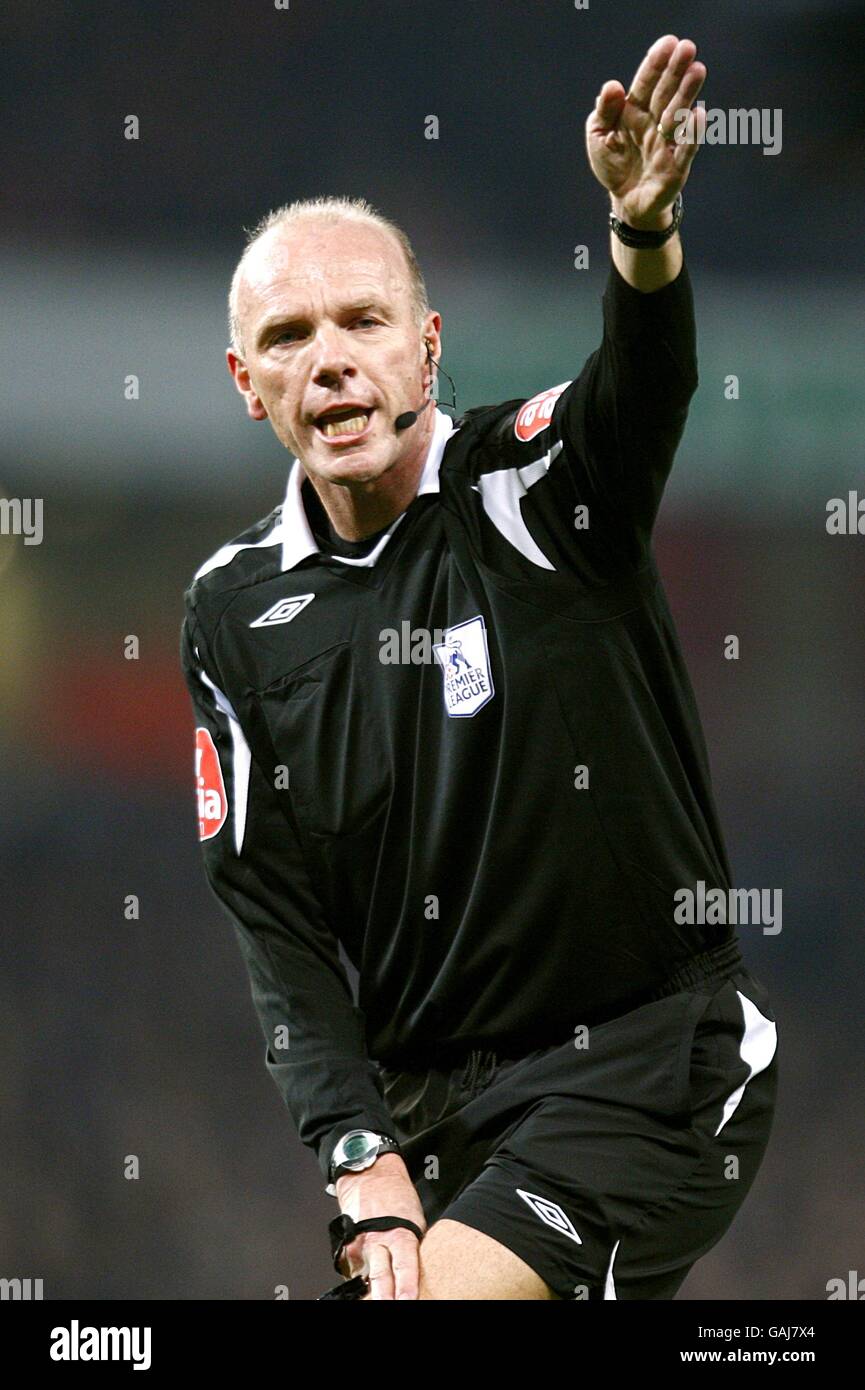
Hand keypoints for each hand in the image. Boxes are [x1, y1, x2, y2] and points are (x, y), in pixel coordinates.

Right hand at [335, 1152, 427, 1299]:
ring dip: (370, 1292)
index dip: (406, 1286)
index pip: (405, 1266)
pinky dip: (361, 1278)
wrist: (369, 1174)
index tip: (407, 1300)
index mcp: (400, 1234)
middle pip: (380, 1277)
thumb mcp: (415, 1220)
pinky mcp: (346, 1247)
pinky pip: (353, 1271)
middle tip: (389, 1305)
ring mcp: (358, 1245)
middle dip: (384, 1297)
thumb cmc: (396, 1196)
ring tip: (378, 1297)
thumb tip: (416, 1273)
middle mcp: (376, 1241)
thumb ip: (412, 1248)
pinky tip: (366, 1284)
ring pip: (363, 1279)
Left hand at [585, 34, 706, 227]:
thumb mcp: (599, 136)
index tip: (668, 43)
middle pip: (667, 93)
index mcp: (635, 111)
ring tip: (697, 70)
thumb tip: (612, 87)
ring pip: (679, 114)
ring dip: (688, 93)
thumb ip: (604, 112)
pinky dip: (692, 132)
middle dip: (677, 71)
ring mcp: (668, 142)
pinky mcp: (677, 166)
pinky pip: (686, 148)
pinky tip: (698, 113)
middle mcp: (655, 122)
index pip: (647, 83)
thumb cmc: (613, 164)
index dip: (656, 64)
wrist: (626, 200)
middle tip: (688, 48)